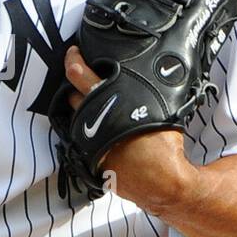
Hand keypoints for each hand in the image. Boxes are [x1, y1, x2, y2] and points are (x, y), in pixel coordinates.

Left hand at [63, 45, 199, 213]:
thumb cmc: (164, 147)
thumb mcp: (160, 109)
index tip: (72, 53)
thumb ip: (143, 92)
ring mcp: (89, 142)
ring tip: (96, 107)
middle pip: (73, 96)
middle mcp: (94, 122)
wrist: (163, 183)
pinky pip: (82, 140)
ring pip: (76, 118)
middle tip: (85, 80)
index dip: (73, 60)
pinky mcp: (90, 160)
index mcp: (110, 104)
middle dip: (77, 87)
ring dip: (82, 110)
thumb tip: (146, 76)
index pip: (80, 75)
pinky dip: (88, 133)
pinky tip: (100, 131)